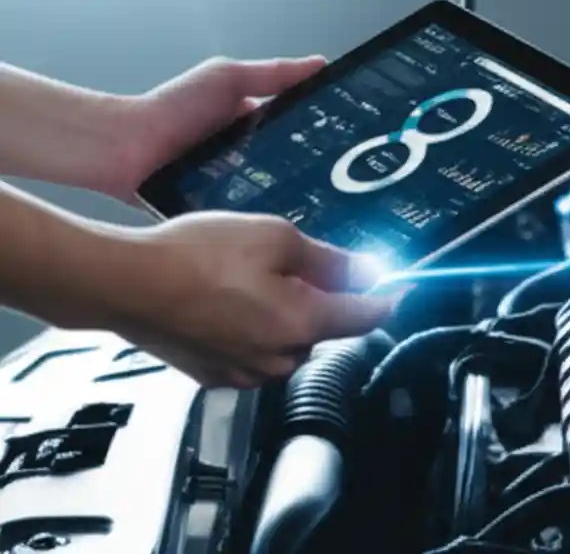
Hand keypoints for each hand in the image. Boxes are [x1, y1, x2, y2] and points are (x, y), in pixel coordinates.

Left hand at [107, 56, 327, 201]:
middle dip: (317, 172)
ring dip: (292, 197)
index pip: (300, 130)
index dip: (326, 135)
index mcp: (254, 123)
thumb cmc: (171, 109)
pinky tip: (285, 223)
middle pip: (294, 164)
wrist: (124, 150)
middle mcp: (249, 155)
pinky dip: (263, 218)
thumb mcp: (226, 79)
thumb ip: (272, 72)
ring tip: (323, 208)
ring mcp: (237, 185)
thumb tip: (320, 63)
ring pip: (277, 193)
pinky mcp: (223, 211)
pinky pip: (251, 216)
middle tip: (347, 183)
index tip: (355, 144)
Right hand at [116, 211, 392, 388]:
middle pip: (324, 325)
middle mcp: (279, 358)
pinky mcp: (216, 374)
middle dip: (318, 295)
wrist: (123, 282)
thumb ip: (330, 259)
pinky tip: (222, 298)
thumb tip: (371, 270)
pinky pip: (253, 349)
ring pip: (287, 338)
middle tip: (285, 260)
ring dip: (282, 311)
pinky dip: (250, 326)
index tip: (403, 286)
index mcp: (303, 324)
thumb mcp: (276, 238)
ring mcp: (246, 371)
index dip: (389, 296)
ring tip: (242, 277)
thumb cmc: (193, 257)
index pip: (368, 316)